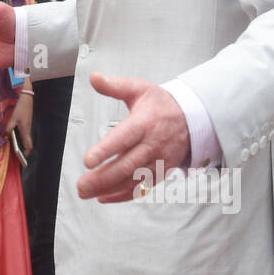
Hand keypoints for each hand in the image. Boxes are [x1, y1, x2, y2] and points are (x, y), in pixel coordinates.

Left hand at [7, 90, 33, 156]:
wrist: (26, 100)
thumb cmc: (20, 110)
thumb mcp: (12, 120)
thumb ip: (8, 129)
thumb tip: (4, 138)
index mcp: (25, 131)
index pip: (29, 145)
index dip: (27, 152)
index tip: (23, 157)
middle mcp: (28, 130)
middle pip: (28, 143)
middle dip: (23, 149)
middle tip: (17, 154)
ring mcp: (28, 127)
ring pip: (26, 138)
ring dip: (22, 143)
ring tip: (14, 146)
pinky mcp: (27, 123)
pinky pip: (24, 133)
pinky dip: (21, 137)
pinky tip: (14, 136)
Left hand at [77, 75, 190, 202]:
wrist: (192, 118)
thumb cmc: (160, 104)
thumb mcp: (139, 89)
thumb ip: (114, 86)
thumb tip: (94, 77)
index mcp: (144, 123)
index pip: (123, 138)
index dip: (106, 150)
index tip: (88, 160)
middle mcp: (152, 144)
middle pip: (126, 165)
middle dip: (102, 178)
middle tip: (81, 185)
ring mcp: (158, 161)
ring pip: (132, 180)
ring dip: (109, 189)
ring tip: (86, 193)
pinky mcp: (161, 172)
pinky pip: (141, 187)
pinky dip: (122, 195)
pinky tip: (104, 198)